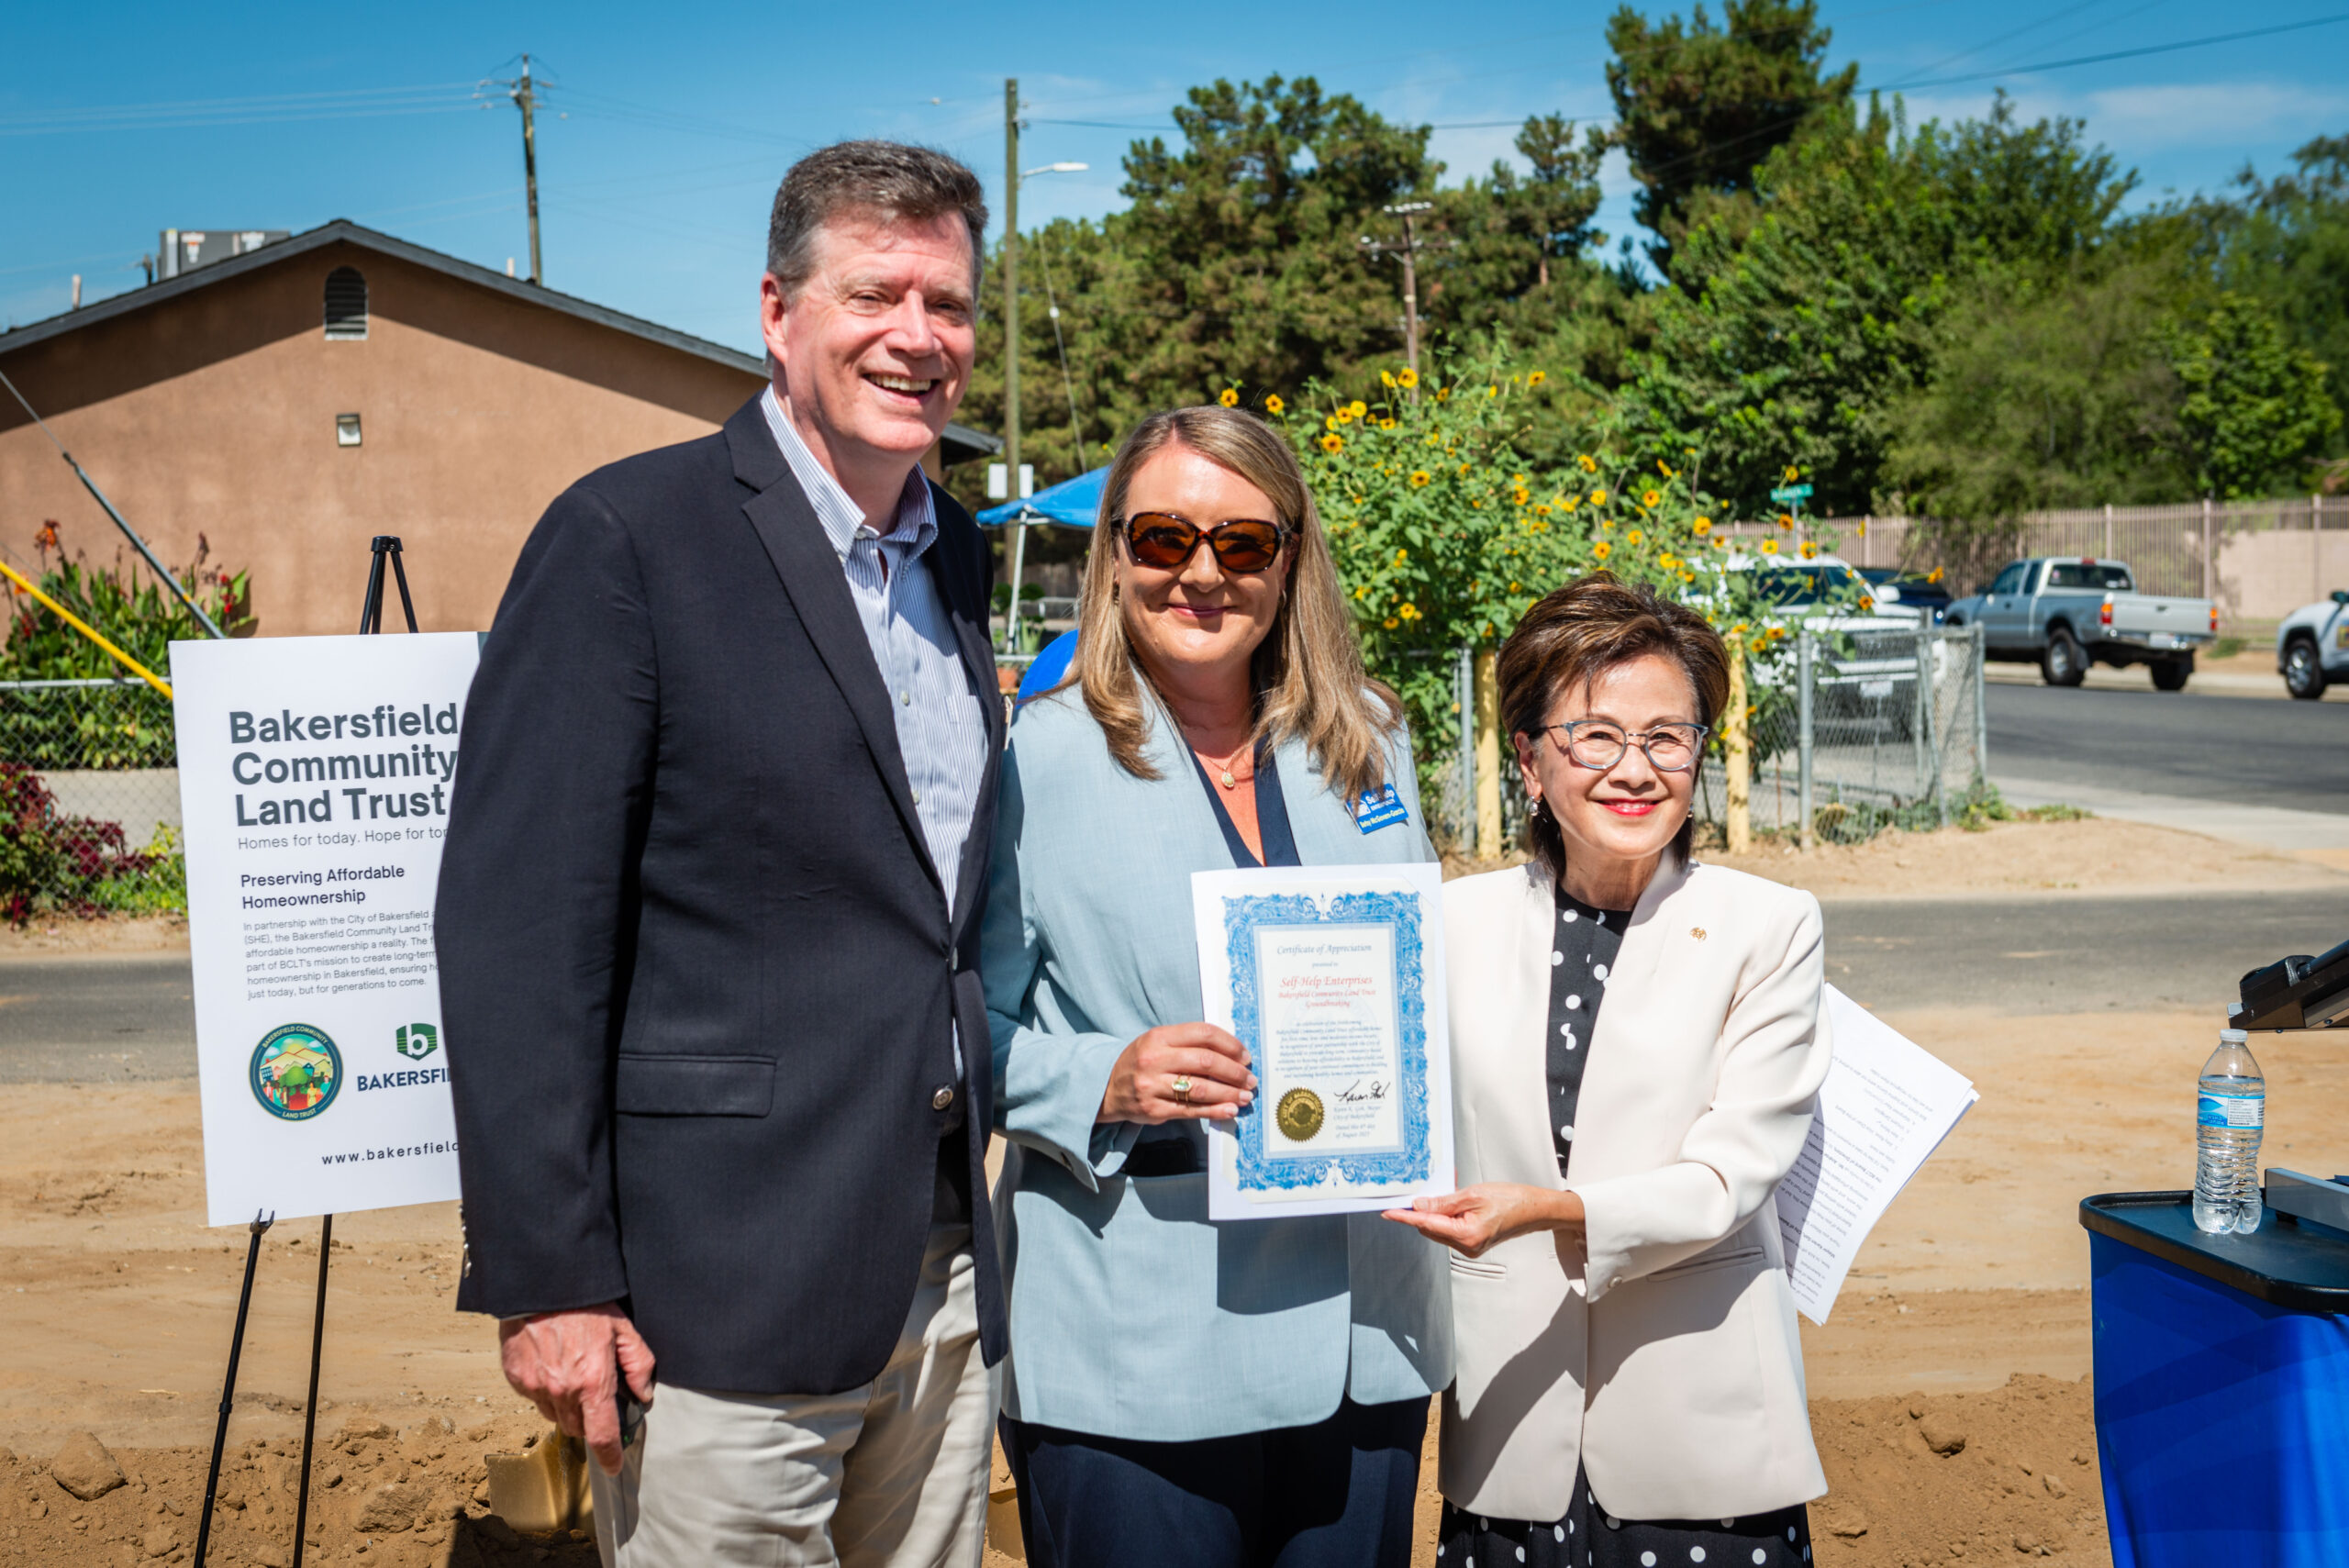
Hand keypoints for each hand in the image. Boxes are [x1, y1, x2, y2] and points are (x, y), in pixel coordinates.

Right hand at [498, 1303, 656, 1475]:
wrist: (540, 1285)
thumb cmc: (586, 1304)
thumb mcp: (623, 1328)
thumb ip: (639, 1364)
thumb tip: (644, 1395)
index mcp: (592, 1382)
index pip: (602, 1435)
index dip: (610, 1456)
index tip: (613, 1466)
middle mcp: (562, 1391)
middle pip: (578, 1428)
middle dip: (590, 1420)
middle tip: (596, 1394)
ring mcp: (536, 1387)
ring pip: (555, 1416)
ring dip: (567, 1407)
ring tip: (573, 1374)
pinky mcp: (517, 1379)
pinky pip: (535, 1399)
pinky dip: (546, 1391)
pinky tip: (553, 1364)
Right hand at [1098, 1022, 1255, 1123]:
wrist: (1105, 1088)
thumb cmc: (1140, 1062)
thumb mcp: (1158, 1042)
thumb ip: (1189, 1043)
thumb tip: (1232, 1054)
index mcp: (1158, 1037)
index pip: (1203, 1034)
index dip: (1230, 1045)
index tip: (1245, 1055)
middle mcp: (1154, 1059)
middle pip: (1206, 1062)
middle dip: (1235, 1071)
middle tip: (1250, 1079)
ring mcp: (1152, 1086)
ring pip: (1201, 1089)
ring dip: (1229, 1094)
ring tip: (1244, 1096)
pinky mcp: (1153, 1110)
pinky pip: (1191, 1111)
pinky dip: (1214, 1111)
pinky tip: (1229, 1111)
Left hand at [1384, 1183, 1583, 1258]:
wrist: (1534, 1210)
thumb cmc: (1510, 1199)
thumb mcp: (1472, 1194)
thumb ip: (1443, 1201)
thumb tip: (1419, 1206)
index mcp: (1465, 1235)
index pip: (1426, 1224)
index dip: (1404, 1217)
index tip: (1388, 1213)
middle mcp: (1466, 1247)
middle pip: (1431, 1228)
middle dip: (1422, 1210)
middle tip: (1419, 1191)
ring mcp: (1470, 1248)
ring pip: (1440, 1229)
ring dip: (1436, 1212)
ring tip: (1447, 1192)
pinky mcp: (1474, 1244)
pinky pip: (1451, 1230)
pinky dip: (1447, 1216)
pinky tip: (1453, 1202)